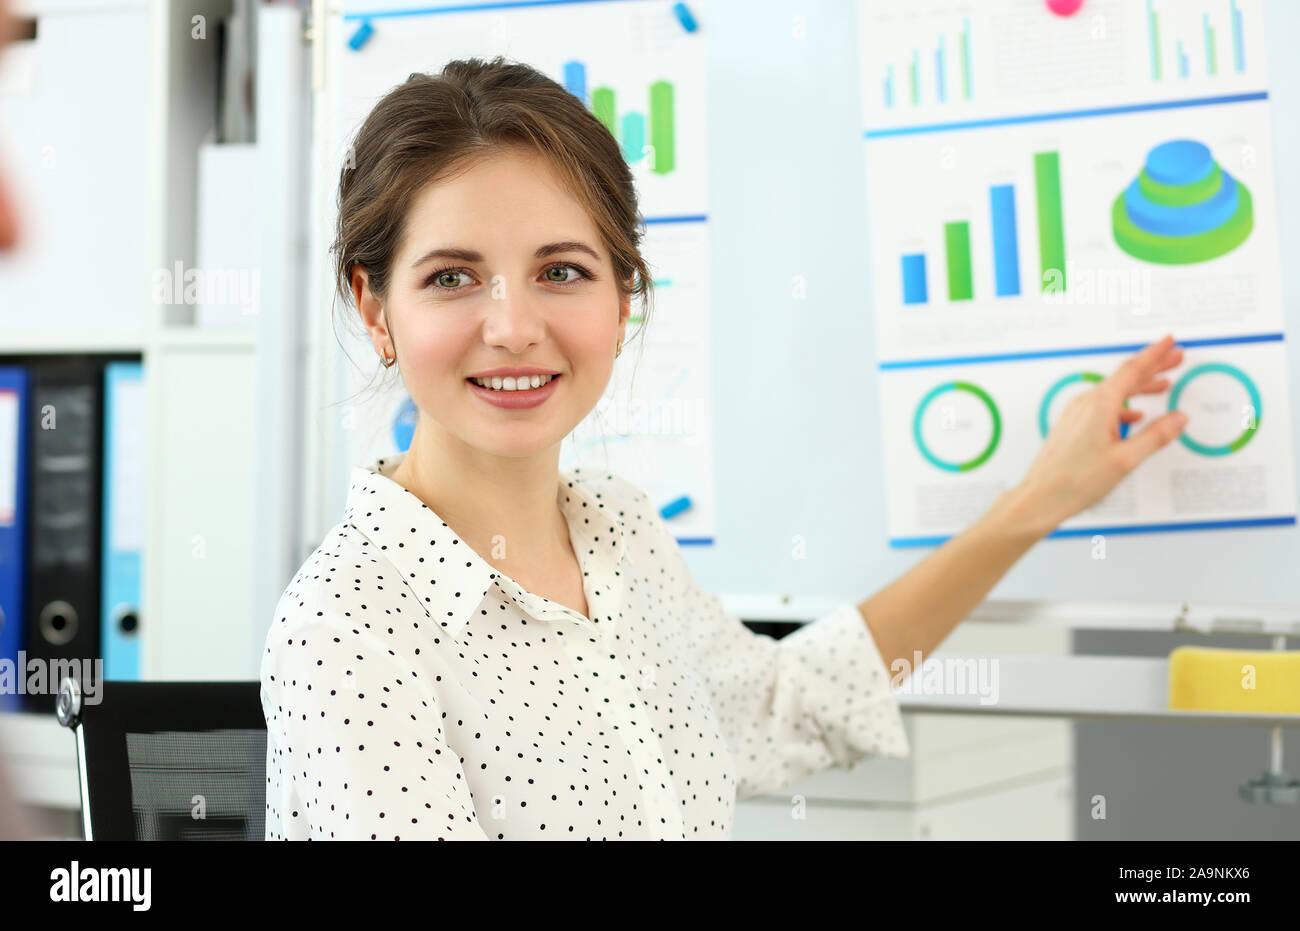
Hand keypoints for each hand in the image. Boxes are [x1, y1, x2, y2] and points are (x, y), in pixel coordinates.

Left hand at [1016, 333, 1187, 531]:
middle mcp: (1086, 404)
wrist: (1040, 497)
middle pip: (1124, 377)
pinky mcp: (1073, 426)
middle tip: (1176, 358)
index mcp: (1099, 405)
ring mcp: (1077, 414)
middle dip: (1152, 366)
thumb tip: (1180, 418)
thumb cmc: (1075, 481)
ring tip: (1163, 385)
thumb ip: (1155, 436)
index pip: (1131, 369)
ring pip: (1114, 392)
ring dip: (1140, 386)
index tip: (1170, 341)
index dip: (1154, 354)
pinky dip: (1124, 405)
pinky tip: (1135, 415)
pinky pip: (1103, 407)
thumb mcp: (1125, 459)